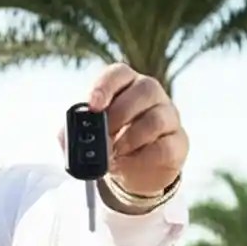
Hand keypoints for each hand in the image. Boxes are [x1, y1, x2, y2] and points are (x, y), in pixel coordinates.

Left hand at [86, 63, 188, 196]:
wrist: (134, 172)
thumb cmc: (110, 143)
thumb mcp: (87, 137)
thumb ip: (73, 133)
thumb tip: (68, 136)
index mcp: (126, 86)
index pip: (119, 73)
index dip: (105, 86)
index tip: (93, 106)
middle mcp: (151, 95)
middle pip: (144, 90)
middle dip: (119, 115)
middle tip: (103, 136)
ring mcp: (169, 117)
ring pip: (156, 119)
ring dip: (131, 138)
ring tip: (115, 152)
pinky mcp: (178, 142)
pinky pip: (165, 146)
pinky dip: (143, 158)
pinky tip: (130, 163)